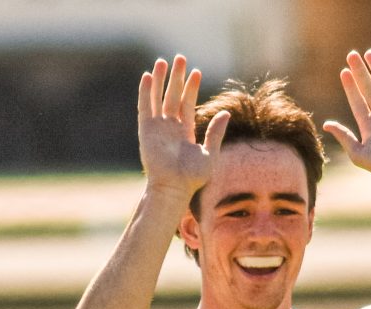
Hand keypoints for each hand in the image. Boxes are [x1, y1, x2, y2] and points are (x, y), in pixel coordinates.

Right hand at [137, 55, 230, 199]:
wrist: (174, 188)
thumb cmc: (193, 178)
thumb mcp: (210, 153)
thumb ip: (215, 133)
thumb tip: (226, 113)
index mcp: (185, 132)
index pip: (188, 104)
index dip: (191, 88)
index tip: (196, 72)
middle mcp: (170, 128)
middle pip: (173, 96)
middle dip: (177, 78)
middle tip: (181, 58)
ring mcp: (157, 128)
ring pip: (158, 98)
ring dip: (160, 80)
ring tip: (163, 61)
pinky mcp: (146, 130)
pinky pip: (144, 107)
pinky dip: (145, 92)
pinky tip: (147, 76)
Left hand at [323, 50, 370, 183]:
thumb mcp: (359, 154)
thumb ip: (344, 137)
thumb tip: (326, 124)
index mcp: (368, 126)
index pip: (357, 101)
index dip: (350, 87)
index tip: (344, 72)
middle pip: (368, 89)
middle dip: (360, 72)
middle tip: (352, 55)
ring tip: (369, 53)